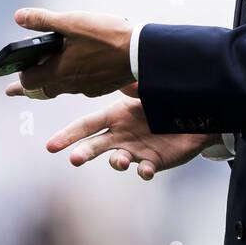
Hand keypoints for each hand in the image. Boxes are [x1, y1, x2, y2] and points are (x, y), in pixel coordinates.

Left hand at [4, 8, 134, 98]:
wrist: (140, 52)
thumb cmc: (105, 37)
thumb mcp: (70, 22)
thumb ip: (43, 20)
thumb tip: (19, 17)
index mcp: (58, 72)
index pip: (28, 82)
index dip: (19, 76)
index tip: (14, 73)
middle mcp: (70, 85)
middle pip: (44, 89)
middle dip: (30, 87)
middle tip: (17, 89)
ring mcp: (87, 88)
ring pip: (63, 87)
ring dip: (54, 78)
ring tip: (51, 68)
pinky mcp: (101, 86)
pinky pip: (82, 85)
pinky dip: (75, 76)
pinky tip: (81, 64)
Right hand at [47, 83, 220, 179]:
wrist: (194, 118)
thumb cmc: (165, 100)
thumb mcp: (147, 87)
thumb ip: (132, 83)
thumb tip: (119, 72)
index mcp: (115, 115)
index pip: (87, 125)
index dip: (68, 134)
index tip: (51, 146)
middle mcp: (120, 134)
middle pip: (95, 145)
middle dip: (83, 152)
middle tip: (73, 159)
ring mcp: (134, 149)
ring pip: (117, 159)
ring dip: (116, 161)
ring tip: (120, 160)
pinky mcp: (152, 162)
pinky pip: (144, 169)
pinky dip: (142, 171)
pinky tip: (145, 169)